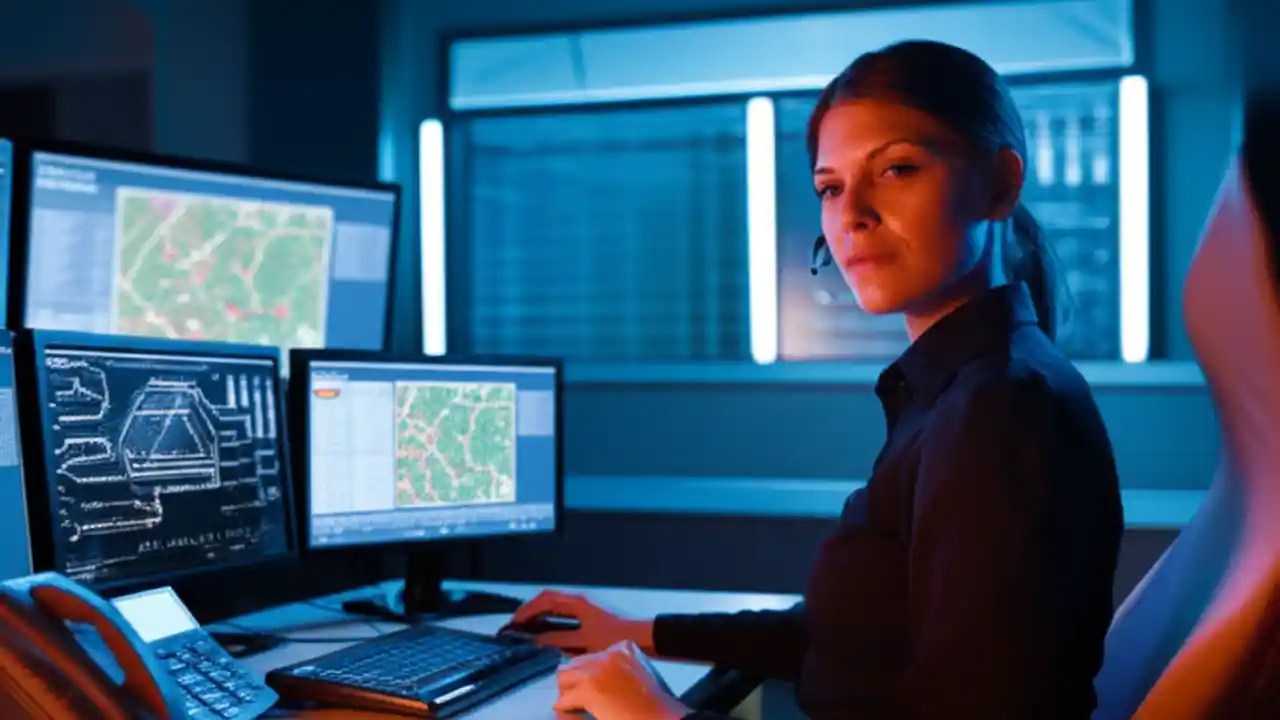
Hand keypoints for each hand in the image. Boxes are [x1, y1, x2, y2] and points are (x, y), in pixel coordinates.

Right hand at [508, 590, 651, 654]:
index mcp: (577, 601)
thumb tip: (537, 641)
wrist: (642, 636)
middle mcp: (579, 600)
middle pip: (548, 599)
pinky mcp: (589, 616)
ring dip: (540, 615)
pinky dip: (551, 620)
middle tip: (516, 625)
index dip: (527, 609)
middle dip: (530, 611)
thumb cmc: (617, 636)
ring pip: (555, 606)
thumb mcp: (584, 641)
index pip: (545, 599)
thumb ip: (559, 640)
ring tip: (527, 629)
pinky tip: (547, 632)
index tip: (514, 622)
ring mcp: (585, 607)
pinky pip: (564, 614)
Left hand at [554, 640, 689, 719]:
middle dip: (575, 679)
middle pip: (576, 663)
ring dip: (567, 690)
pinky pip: (563, 700)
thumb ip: (623, 669)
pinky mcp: (587, 691)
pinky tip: (571, 712)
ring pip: (564, 676)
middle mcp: (606, 655)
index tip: (595, 684)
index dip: (591, 671)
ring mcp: (595, 671)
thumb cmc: (655, 704)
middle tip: (578, 695)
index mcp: (623, 648)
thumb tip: (604, 679)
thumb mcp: (643, 674)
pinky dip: (565, 708)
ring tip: (573, 703)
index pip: (594, 655)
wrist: (660, 717)